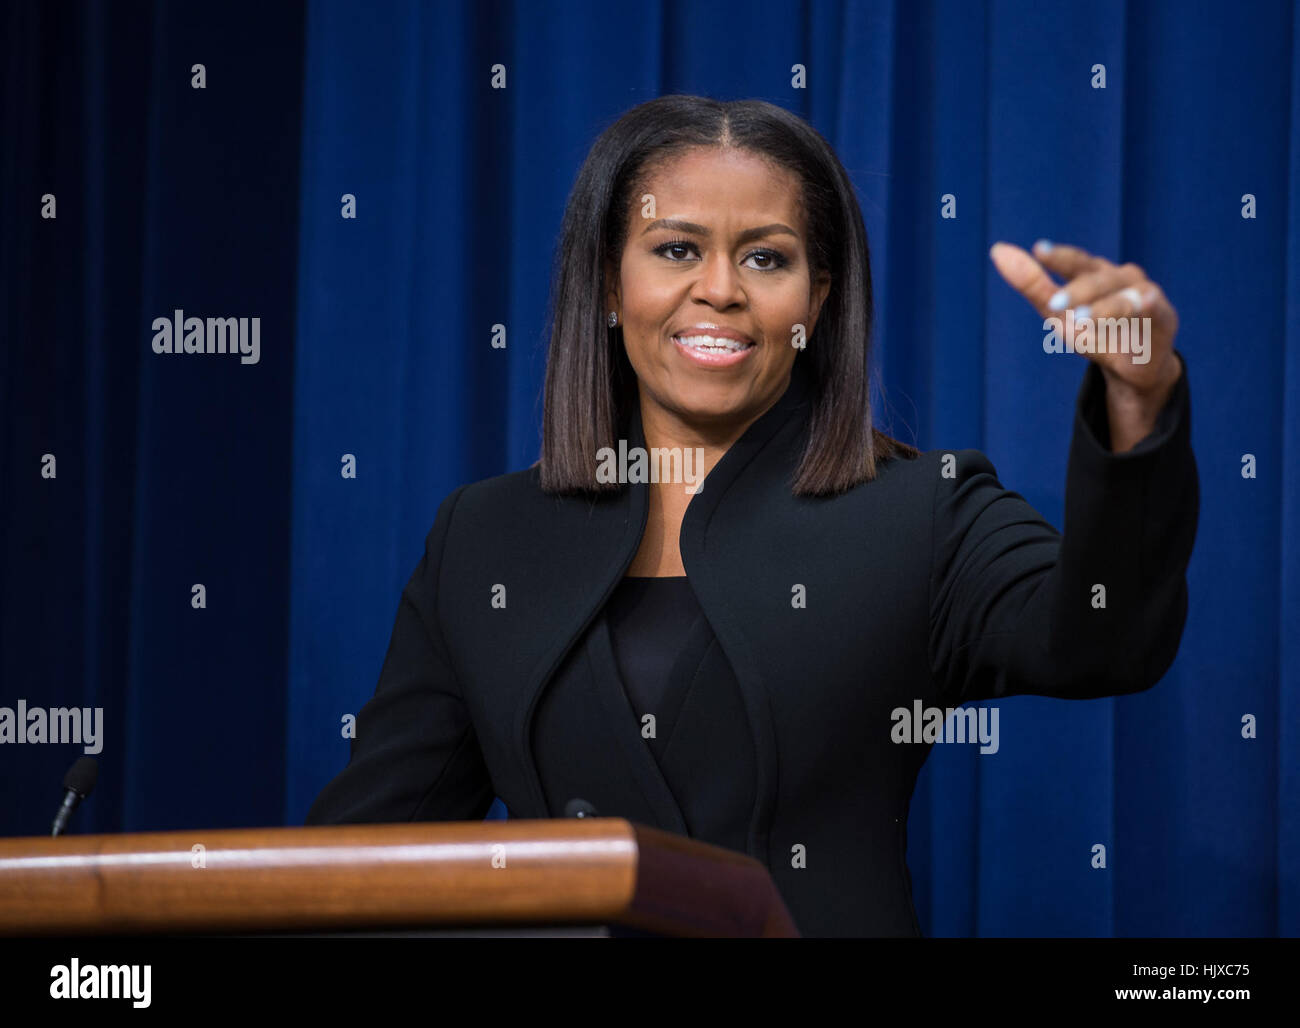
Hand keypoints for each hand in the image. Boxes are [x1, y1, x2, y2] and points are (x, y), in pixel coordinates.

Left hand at [989, 240, 1181, 451]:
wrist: (1132, 367)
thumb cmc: (1095, 333)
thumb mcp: (1058, 313)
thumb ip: (1032, 284)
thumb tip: (997, 250)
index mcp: (1096, 273)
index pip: (1075, 261)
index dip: (1059, 256)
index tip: (1038, 250)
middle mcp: (1122, 277)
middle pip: (1097, 278)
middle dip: (1076, 290)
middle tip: (1054, 304)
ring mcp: (1145, 293)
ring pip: (1122, 296)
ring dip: (1102, 308)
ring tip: (1079, 321)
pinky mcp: (1163, 314)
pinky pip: (1150, 309)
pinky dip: (1141, 308)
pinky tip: (1139, 303)